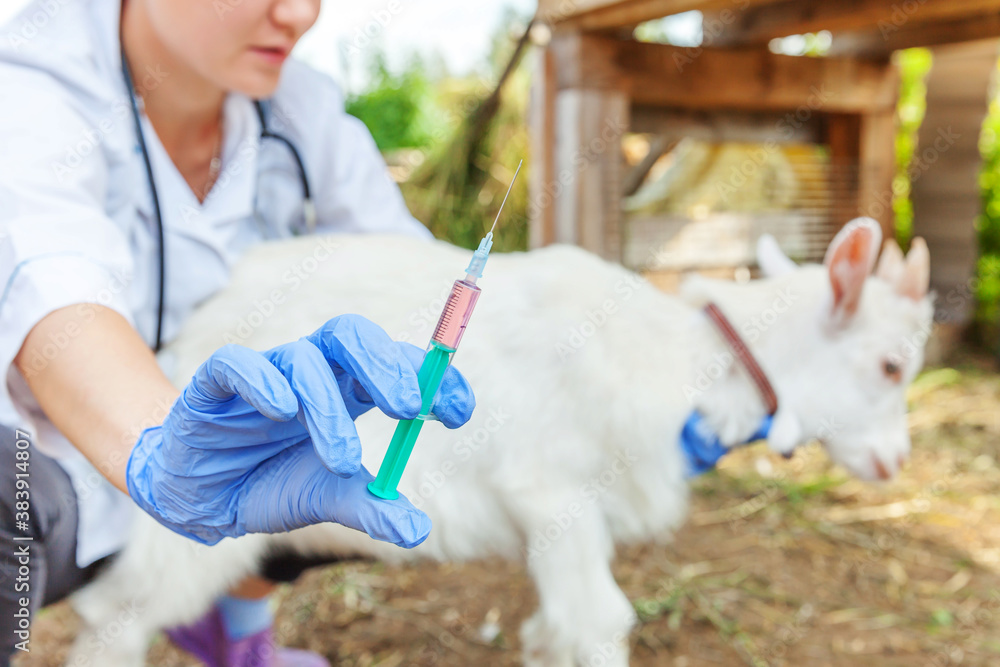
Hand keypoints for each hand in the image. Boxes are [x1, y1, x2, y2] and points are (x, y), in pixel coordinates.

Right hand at [126, 314, 474, 545]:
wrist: (199, 497)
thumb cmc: (269, 484)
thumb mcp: (325, 498)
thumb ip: (369, 508)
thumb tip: (418, 531)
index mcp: (347, 388)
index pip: (395, 363)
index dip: (432, 378)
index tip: (462, 412)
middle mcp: (311, 371)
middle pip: (353, 337)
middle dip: (386, 366)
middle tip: (410, 409)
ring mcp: (266, 372)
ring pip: (303, 360)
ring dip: (327, 406)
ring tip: (343, 460)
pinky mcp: (216, 385)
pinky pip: (239, 364)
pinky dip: (262, 380)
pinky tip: (282, 410)